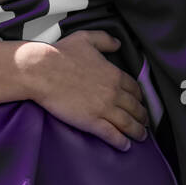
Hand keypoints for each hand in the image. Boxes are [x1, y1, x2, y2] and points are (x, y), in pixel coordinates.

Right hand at [21, 31, 147, 150]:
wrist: (41, 70)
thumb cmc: (59, 54)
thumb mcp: (86, 39)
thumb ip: (105, 40)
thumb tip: (117, 43)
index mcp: (114, 74)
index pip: (135, 89)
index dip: (139, 97)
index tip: (139, 102)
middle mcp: (113, 92)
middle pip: (136, 108)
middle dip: (142, 117)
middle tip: (144, 122)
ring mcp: (104, 108)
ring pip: (128, 124)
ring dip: (137, 132)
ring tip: (140, 136)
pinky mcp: (91, 122)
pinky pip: (112, 135)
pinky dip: (121, 142)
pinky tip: (125, 145)